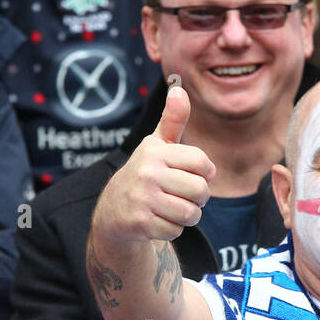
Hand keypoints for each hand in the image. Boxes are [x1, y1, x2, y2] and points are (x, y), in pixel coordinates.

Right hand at [92, 85, 214, 244]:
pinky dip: (172, 229)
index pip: (201, 162)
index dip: (205, 172)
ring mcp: (143, 199)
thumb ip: (172, 120)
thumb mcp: (157, 145)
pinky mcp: (140, 223)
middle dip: (199, 198)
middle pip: (200, 190)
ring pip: (190, 213)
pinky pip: (176, 230)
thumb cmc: (145, 174)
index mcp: (155, 152)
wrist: (114, 210)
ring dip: (188, 216)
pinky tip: (159, 220)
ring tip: (174, 208)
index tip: (194, 175)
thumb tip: (179, 89)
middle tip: (185, 196)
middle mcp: (147, 173)